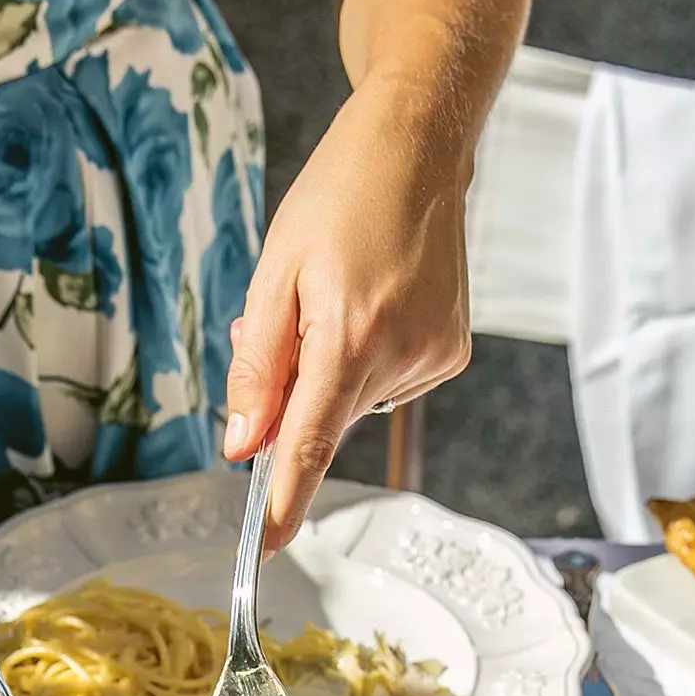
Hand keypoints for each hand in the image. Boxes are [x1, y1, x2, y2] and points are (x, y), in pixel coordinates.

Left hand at [223, 75, 471, 549]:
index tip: (264, 548)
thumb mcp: (274, 273)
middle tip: (284, 317)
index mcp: (350, 337)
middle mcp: (402, 356)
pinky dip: (364, 359)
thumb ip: (259, 367)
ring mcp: (435, 357)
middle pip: (323, 419)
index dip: (283, 502)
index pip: (310, 444)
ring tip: (335, 293)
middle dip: (290, 390)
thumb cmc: (339, 197)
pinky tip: (371, 301)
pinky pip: (385, 382)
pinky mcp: (452, 353)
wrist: (421, 146)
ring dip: (327, 369)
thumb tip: (243, 446)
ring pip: (352, 401)